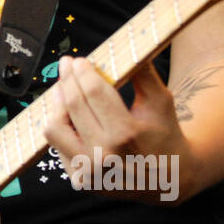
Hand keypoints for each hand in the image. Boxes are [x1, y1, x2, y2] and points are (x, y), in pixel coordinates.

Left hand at [43, 56, 189, 204]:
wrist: (169, 180)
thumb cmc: (165, 134)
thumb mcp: (161, 102)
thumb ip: (143, 72)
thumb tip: (124, 43)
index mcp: (126, 134)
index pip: (93, 93)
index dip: (83, 72)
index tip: (79, 60)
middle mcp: (103, 156)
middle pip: (72, 105)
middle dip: (67, 79)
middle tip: (66, 64)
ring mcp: (89, 171)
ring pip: (54, 127)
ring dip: (57, 103)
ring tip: (63, 89)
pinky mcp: (80, 180)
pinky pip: (57, 145)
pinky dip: (61, 126)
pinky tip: (69, 113)